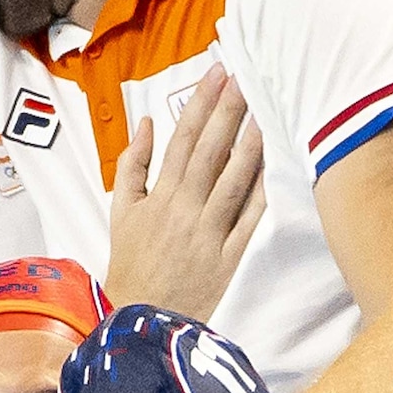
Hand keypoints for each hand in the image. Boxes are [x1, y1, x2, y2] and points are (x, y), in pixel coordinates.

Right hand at [102, 65, 265, 316]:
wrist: (141, 317)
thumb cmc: (132, 262)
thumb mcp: (121, 210)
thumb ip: (132, 164)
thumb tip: (145, 123)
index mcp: (159, 195)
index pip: (183, 138)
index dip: (201, 103)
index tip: (216, 75)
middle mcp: (185, 210)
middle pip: (211, 152)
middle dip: (228, 112)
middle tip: (244, 80)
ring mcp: (209, 234)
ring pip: (233, 181)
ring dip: (249, 145)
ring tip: (262, 113)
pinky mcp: (228, 259)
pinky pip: (248, 220)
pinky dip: (260, 193)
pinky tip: (271, 167)